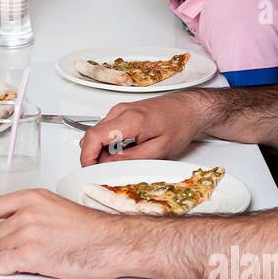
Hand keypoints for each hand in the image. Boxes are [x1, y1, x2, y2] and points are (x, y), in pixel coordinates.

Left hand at [0, 188, 149, 278]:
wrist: (110, 243)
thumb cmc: (93, 231)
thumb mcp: (58, 208)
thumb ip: (34, 212)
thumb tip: (16, 226)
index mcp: (34, 198)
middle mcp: (27, 212)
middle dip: (8, 245)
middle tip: (29, 251)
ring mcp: (26, 233)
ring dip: (11, 259)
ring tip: (38, 258)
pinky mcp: (28, 254)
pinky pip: (1, 265)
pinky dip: (9, 269)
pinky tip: (27, 267)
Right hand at [78, 91, 210, 165]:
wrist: (190, 109)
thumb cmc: (180, 125)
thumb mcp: (160, 149)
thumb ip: (132, 158)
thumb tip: (110, 164)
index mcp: (129, 119)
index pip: (94, 137)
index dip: (87, 157)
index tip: (89, 169)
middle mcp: (121, 111)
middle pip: (91, 135)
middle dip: (94, 156)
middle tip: (107, 169)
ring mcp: (120, 110)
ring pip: (97, 133)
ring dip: (101, 150)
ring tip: (120, 160)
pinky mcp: (122, 112)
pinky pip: (105, 129)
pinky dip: (108, 143)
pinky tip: (123, 151)